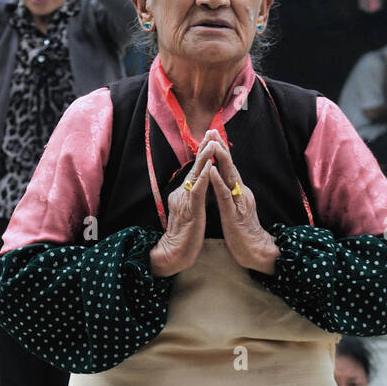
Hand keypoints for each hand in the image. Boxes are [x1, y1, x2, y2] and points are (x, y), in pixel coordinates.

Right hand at [148, 140, 222, 275]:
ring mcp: (186, 201)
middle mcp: (183, 194)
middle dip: (203, 149)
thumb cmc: (185, 236)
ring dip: (204, 158)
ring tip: (212, 142)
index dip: (203, 154)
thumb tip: (204, 187)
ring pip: (196, 175)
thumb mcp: (192, 212)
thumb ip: (196, 198)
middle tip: (211, 131)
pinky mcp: (191, 211)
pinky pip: (197, 192)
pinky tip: (210, 167)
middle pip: (195, 167)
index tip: (211, 138)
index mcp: (185, 194)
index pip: (196, 170)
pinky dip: (204, 178)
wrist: (174, 254)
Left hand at [202, 129, 278, 272]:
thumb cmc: (242, 232)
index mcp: (238, 191)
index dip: (221, 151)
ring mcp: (238, 202)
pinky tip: (211, 170)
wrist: (256, 251)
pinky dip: (218, 181)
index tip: (212, 135)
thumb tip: (221, 183)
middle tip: (212, 130)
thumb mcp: (234, 209)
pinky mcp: (233, 214)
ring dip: (221, 159)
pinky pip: (225, 195)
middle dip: (221, 147)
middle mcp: (240, 192)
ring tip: (212, 143)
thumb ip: (228, 195)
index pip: (229, 168)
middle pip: (230, 166)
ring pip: (229, 176)